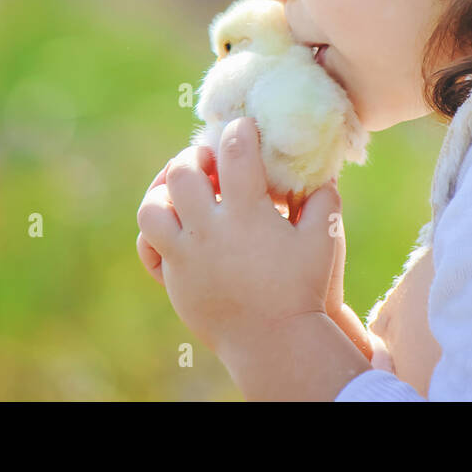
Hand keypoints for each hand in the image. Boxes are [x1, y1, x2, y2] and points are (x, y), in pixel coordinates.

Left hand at [136, 117, 340, 361]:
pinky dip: (156, 232)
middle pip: (182, 174)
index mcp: (248, 214)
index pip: (234, 152)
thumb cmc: (303, 287)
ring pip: (152, 209)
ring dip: (164, 192)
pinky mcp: (175, 280)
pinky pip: (148, 248)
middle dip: (194, 156)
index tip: (243, 128)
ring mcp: (186, 257)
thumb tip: (320, 170)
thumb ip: (322, 198)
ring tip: (183, 191)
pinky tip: (175, 226)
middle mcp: (210, 232)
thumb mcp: (323, 238)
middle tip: (209, 159)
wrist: (275, 343)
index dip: (239, 131)